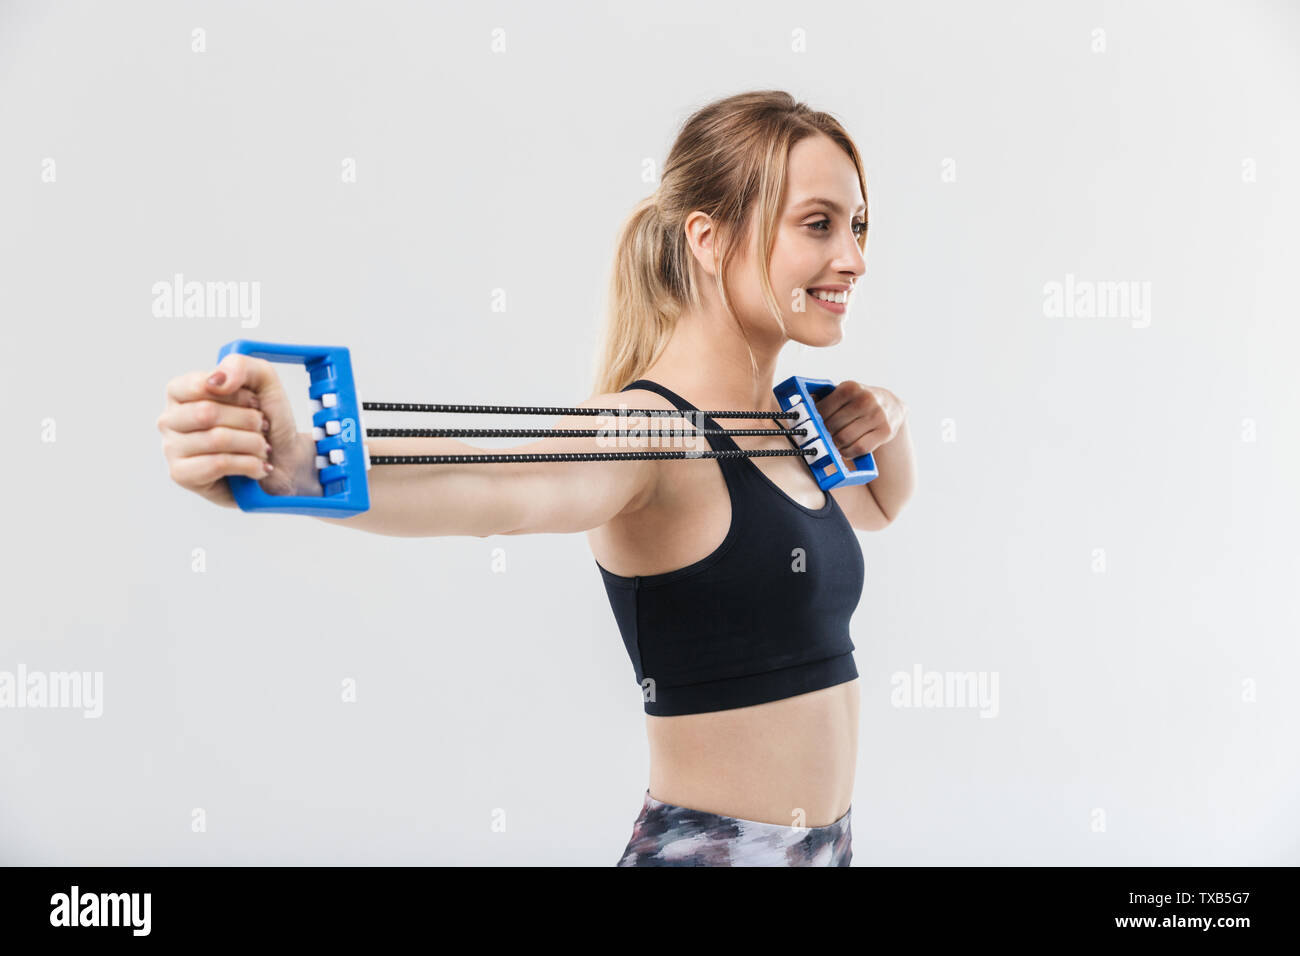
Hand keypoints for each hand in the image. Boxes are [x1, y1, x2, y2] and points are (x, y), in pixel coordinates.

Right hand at [157, 353, 312, 506]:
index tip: (255, 403)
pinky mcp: (181, 475)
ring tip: (262, 448)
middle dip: (248, 421)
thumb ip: (240, 366)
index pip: (199, 384)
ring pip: (216, 439)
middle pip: (207, 413)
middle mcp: (170, 419)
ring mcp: (171, 448)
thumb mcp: (264, 382)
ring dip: (254, 444)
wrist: (285, 461)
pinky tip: (258, 467)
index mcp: (181, 392)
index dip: (237, 395)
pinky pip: (218, 464)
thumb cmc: (267, 421)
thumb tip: (215, 381)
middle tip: (262, 427)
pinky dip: (249, 464)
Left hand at [813, 381, 906, 458]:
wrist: (891, 405)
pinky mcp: (885, 431)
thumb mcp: (844, 393)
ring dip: (834, 445)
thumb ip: (824, 398)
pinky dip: (848, 452)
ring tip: (832, 444)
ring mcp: (877, 416)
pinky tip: (845, 449)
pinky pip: (859, 448)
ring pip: (844, 439)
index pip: (823, 410)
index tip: (812, 427)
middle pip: (832, 426)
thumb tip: (802, 404)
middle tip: (821, 438)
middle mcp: (865, 400)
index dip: (814, 421)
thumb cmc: (860, 401)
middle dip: (824, 435)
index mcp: (850, 388)